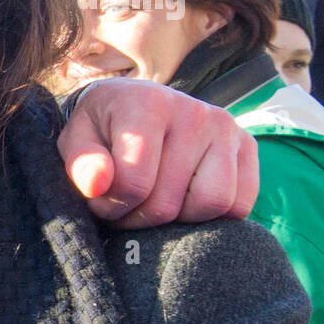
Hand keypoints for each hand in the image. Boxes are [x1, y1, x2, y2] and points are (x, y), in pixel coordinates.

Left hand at [60, 79, 258, 226]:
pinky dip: (212, 216)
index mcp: (147, 104)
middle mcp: (194, 111)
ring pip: (211, 205)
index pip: (134, 184)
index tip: (99, 199)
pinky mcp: (247, 145)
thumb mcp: (76, 140)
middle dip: (138, 218)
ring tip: (152, 203)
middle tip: (123, 207)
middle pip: (169, 203)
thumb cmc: (101, 127)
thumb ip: (81, 162)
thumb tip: (96, 184)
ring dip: (177, 221)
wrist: (132, 102)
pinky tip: (183, 200)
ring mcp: (225, 128)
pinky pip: (240, 205)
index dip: (110, 206)